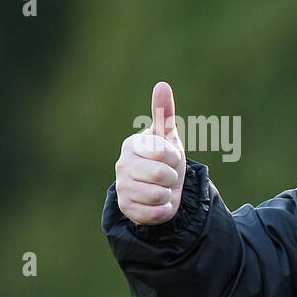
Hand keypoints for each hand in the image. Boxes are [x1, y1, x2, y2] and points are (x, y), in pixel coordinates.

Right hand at [116, 81, 185, 224]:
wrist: (160, 189)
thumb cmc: (164, 159)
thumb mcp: (167, 137)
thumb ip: (164, 113)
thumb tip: (162, 84)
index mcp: (132, 145)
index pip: (164, 152)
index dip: (174, 158)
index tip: (169, 158)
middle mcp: (122, 165)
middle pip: (162, 175)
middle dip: (173, 177)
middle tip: (166, 176)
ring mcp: (123, 187)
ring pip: (160, 194)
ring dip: (169, 194)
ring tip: (162, 189)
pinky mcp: (127, 209)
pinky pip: (157, 213)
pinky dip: (164, 210)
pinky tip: (158, 203)